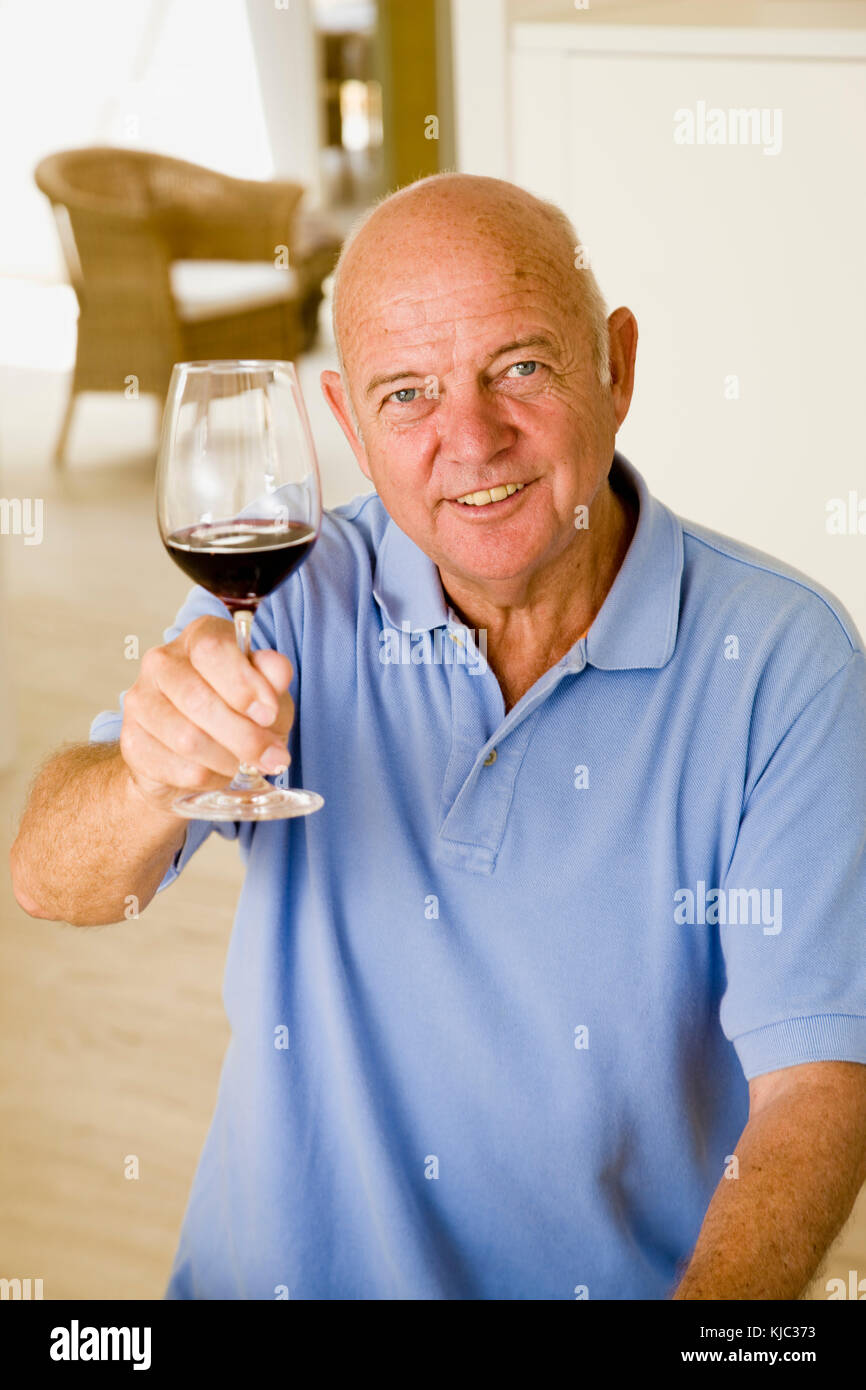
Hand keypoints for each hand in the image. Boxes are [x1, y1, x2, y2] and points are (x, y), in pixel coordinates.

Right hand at [120, 616, 293, 812]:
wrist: (194, 754)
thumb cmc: (237, 711)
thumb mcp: (267, 692)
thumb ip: (273, 678)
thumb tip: (276, 672)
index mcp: (199, 637)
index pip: (213, 651)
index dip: (244, 685)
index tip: (268, 715)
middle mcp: (161, 661)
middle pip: (198, 699)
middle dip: (244, 736)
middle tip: (273, 757)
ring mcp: (140, 700)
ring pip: (187, 739)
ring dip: (228, 760)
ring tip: (245, 766)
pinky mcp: (131, 740)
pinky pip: (176, 767)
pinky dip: (208, 778)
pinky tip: (218, 772)